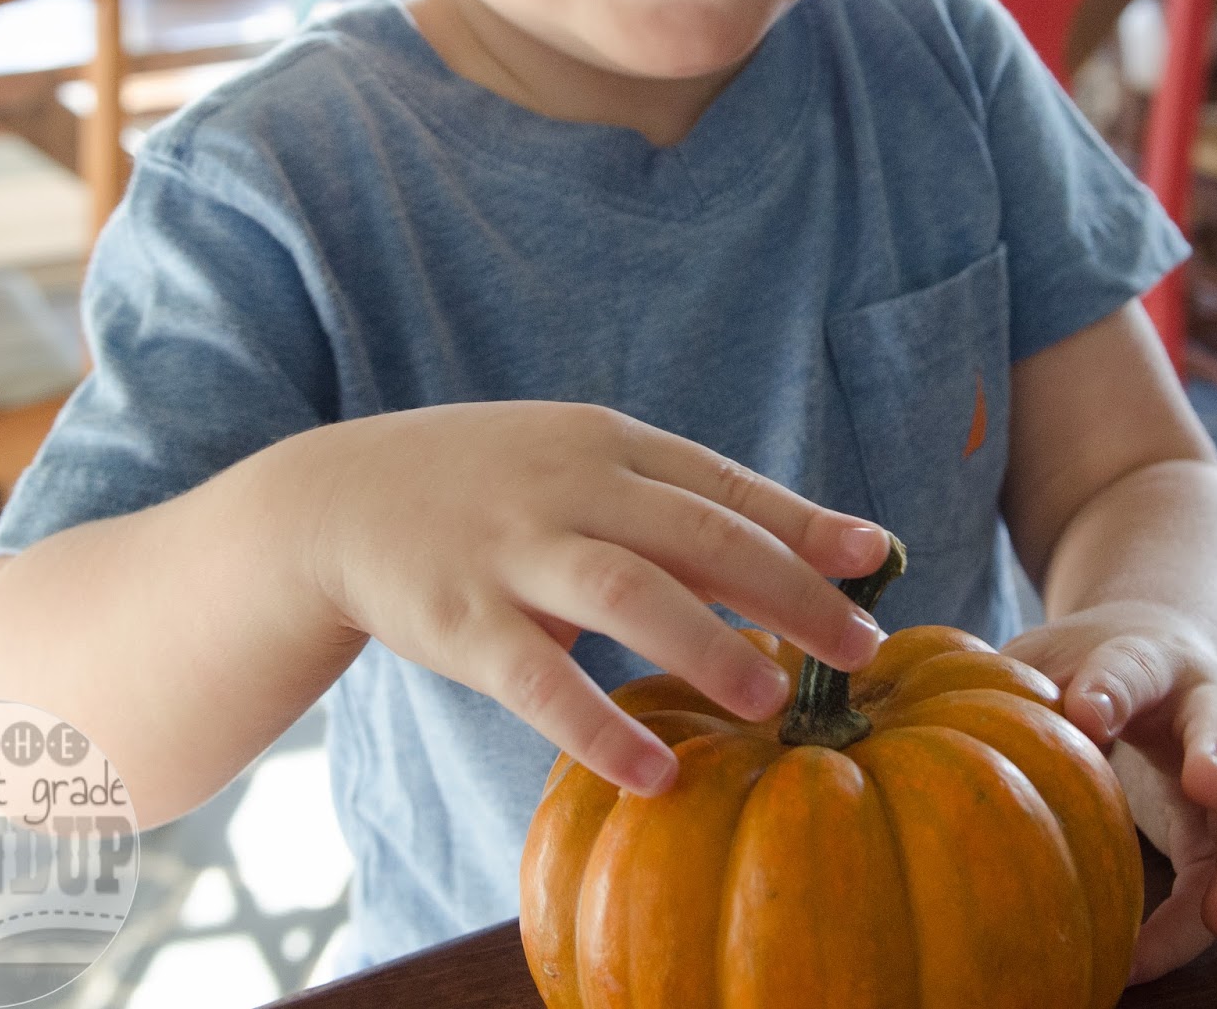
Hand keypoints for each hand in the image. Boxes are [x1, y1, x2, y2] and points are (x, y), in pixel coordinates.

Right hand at [302, 401, 889, 795]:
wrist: (337, 499)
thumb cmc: (484, 487)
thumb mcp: (571, 466)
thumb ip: (661, 505)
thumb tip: (781, 558)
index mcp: (606, 444)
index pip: (722, 483)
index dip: (803, 520)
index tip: (879, 557)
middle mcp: (569, 486)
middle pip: (697, 533)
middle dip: (788, 588)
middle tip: (861, 646)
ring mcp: (512, 548)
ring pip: (628, 591)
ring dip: (708, 646)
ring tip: (775, 702)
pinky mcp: (460, 618)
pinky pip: (538, 680)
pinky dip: (599, 724)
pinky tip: (654, 771)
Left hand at [1004, 601, 1216, 983]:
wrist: (1170, 661)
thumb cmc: (1083, 667)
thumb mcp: (1042, 658)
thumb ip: (986, 678)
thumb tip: (875, 687)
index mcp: (1146, 659)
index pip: (1130, 668)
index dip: (1110, 689)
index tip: (1085, 715)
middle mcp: (1205, 711)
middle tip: (1209, 787)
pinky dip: (1196, 925)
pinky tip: (1146, 965)